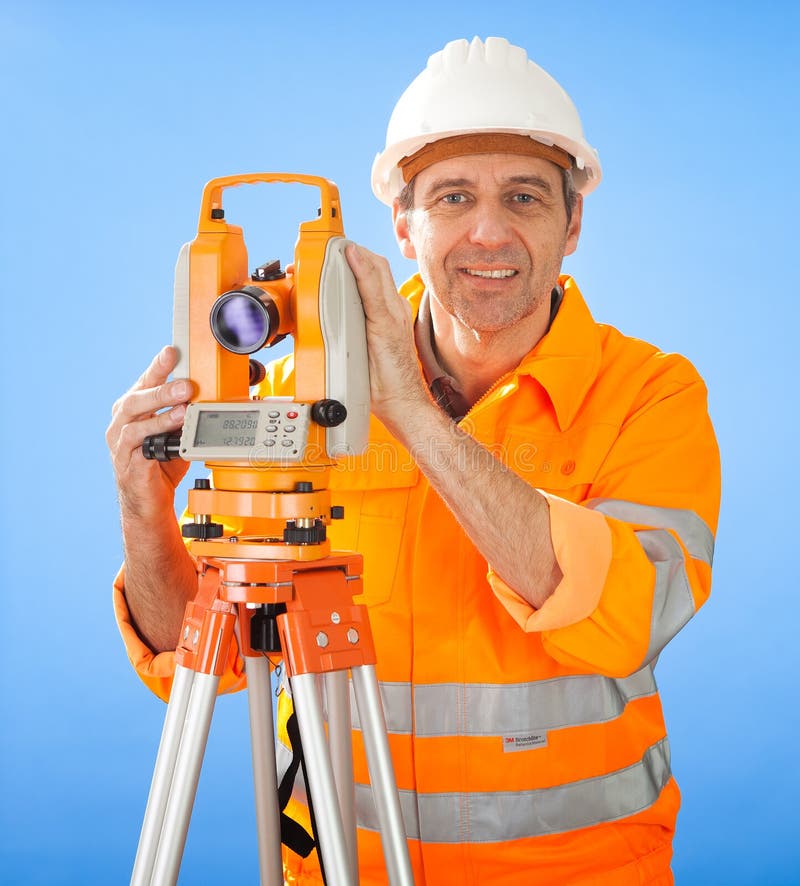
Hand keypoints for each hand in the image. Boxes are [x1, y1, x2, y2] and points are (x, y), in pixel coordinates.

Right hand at [106, 346, 190, 518]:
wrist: (149, 501)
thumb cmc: (162, 465)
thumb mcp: (176, 433)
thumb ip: (186, 413)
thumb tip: (212, 393)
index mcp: (134, 411)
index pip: (145, 382)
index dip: (157, 366)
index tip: (171, 351)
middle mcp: (122, 424)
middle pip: (135, 400)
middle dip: (161, 390)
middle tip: (185, 385)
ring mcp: (122, 446)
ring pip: (134, 424)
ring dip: (160, 415)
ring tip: (182, 410)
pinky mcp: (128, 466)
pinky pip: (140, 450)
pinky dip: (156, 440)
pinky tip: (172, 437)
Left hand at [345, 243, 428, 428]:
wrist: (402, 403)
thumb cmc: (385, 383)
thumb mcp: (365, 348)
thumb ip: (355, 328)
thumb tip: (331, 320)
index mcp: (390, 313)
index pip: (374, 272)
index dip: (354, 258)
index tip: (332, 254)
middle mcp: (395, 309)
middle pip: (376, 265)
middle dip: (351, 252)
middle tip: (325, 249)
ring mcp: (394, 315)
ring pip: (377, 271)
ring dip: (355, 255)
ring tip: (333, 246)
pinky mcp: (388, 325)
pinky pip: (374, 292)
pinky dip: (362, 271)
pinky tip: (351, 259)